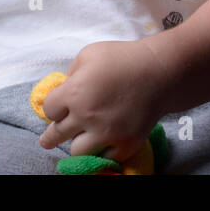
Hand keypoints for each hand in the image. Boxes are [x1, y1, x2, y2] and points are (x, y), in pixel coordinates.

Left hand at [38, 40, 170, 161]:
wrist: (161, 72)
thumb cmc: (124, 58)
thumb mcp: (90, 53)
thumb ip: (72, 72)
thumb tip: (64, 90)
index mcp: (75, 92)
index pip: (49, 110)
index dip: (54, 107)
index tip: (60, 107)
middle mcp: (87, 116)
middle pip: (56, 135)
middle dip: (51, 136)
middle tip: (47, 141)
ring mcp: (107, 133)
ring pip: (77, 151)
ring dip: (77, 143)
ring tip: (80, 139)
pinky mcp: (125, 144)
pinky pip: (104, 157)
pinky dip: (102, 150)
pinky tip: (102, 142)